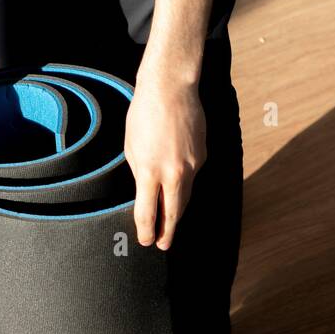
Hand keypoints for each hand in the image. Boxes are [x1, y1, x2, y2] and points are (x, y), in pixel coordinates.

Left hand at [124, 75, 206, 250]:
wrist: (171, 88)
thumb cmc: (144, 114)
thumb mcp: (132, 148)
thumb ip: (141, 175)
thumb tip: (148, 194)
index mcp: (150, 171)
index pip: (148, 212)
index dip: (146, 230)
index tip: (146, 240)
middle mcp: (174, 173)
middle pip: (173, 213)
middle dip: (167, 232)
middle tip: (163, 245)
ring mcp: (192, 166)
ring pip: (185, 197)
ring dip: (176, 212)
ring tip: (170, 223)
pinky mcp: (202, 157)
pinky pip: (192, 177)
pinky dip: (184, 184)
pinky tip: (177, 183)